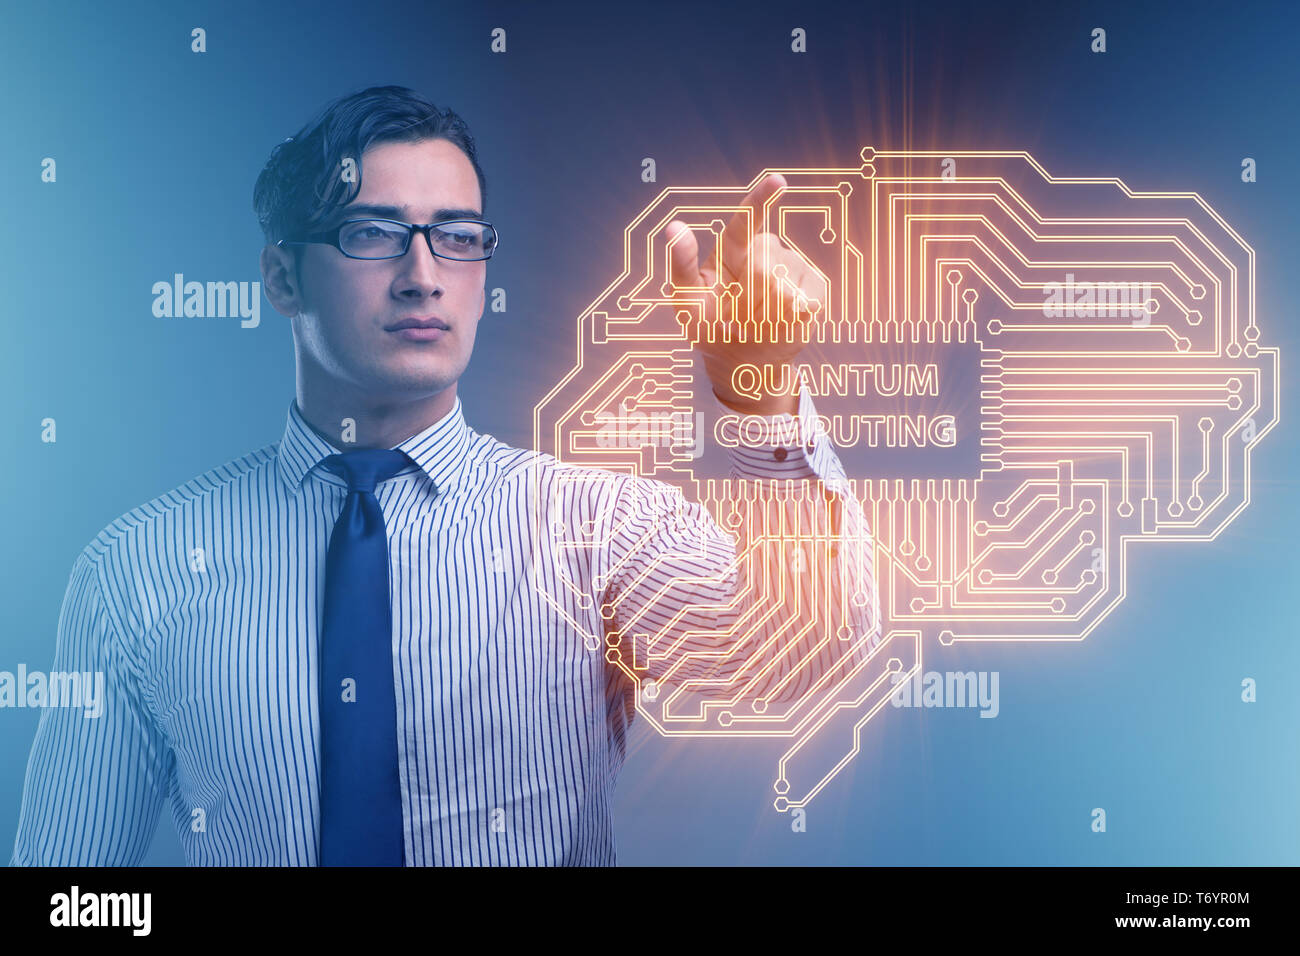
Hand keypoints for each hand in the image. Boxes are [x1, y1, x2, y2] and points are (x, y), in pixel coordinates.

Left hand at [667, 172, 825, 415]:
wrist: (740, 361)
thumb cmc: (709, 328)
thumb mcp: (686, 300)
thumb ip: (681, 264)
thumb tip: (673, 226)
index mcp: (734, 248)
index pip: (747, 218)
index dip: (762, 198)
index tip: (778, 182)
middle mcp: (765, 252)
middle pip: (765, 265)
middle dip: (750, 299)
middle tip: (738, 316)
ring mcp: (792, 269)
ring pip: (785, 286)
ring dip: (766, 314)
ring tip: (757, 321)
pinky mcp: (812, 290)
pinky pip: (807, 300)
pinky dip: (790, 319)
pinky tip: (781, 323)